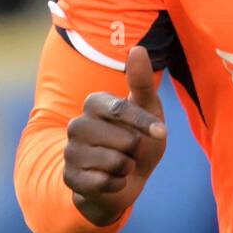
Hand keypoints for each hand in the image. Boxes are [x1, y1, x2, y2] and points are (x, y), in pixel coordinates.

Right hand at [63, 45, 166, 226]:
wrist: (128, 180)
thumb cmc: (140, 139)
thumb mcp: (148, 109)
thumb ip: (142, 82)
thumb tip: (137, 48)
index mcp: (94, 103)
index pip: (121, 109)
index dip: (145, 123)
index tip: (161, 132)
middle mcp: (77, 125)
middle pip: (123, 140)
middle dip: (136, 149)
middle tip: (130, 150)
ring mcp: (70, 152)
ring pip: (115, 162)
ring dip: (128, 168)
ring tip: (121, 165)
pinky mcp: (70, 179)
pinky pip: (104, 183)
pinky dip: (117, 185)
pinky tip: (111, 180)